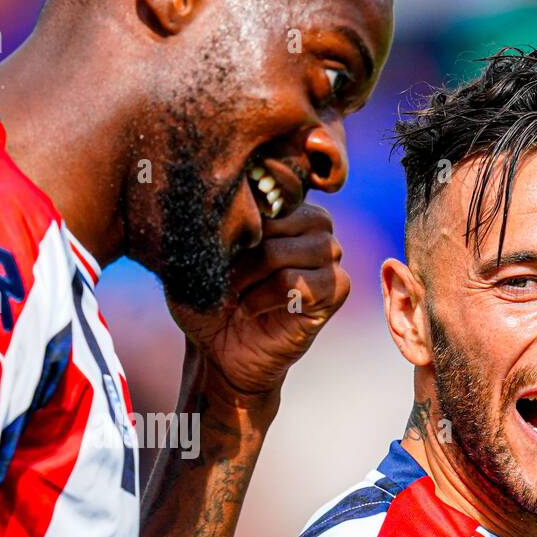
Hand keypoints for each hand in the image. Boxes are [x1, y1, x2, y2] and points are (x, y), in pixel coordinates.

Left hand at [169, 202, 349, 402]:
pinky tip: (252, 310)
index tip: (219, 248)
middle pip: (272, 220)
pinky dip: (266, 298)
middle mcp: (312, 223)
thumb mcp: (198, 253)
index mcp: (283, 204)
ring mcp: (329, 254)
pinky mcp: (338, 288)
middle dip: (239, 255)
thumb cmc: (207, 298)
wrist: (218, 351)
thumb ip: (211, 219)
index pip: (267, 186)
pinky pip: (299, 283)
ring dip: (249, 279)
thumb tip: (217, 191)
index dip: (238, 218)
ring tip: (238, 296)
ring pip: (281, 253)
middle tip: (226, 281)